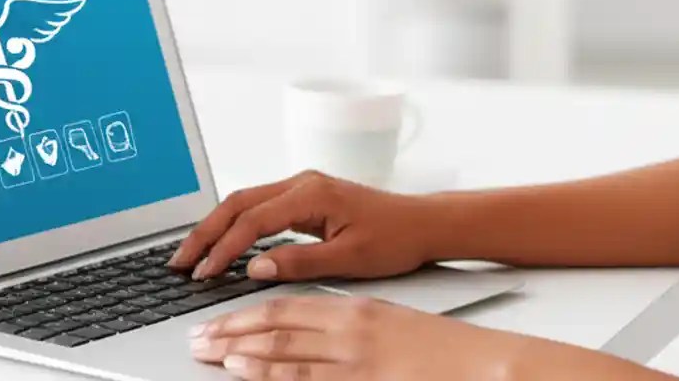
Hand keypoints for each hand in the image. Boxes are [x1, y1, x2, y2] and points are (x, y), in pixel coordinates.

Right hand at [168, 170, 436, 280]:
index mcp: (311, 194)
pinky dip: (236, 225)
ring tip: (193, 256)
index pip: (253, 221)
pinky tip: (225, 244)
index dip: (224, 248)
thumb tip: (256, 267)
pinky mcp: (304, 197)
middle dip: (205, 232)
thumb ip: (299, 262)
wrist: (422, 222)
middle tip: (180, 262)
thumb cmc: (395, 238)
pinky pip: (259, 207)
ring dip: (216, 227)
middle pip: (237, 202)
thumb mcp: (349, 258)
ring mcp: (302, 187)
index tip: (204, 272)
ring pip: (245, 202)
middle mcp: (302, 183)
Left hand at [188, 296, 526, 379]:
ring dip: (235, 348)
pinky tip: (242, 367)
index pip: (286, 304)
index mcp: (353, 309)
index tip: (217, 319)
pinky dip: (267, 370)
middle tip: (196, 336)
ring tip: (205, 351)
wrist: (482, 362)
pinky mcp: (360, 379)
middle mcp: (348, 327)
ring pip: (280, 346)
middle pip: (274, 322)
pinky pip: (303, 375)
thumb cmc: (438, 348)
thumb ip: (344, 325)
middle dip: (228, 329)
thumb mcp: (386, 325)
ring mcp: (353, 356)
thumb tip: (302, 335)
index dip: (245, 311)